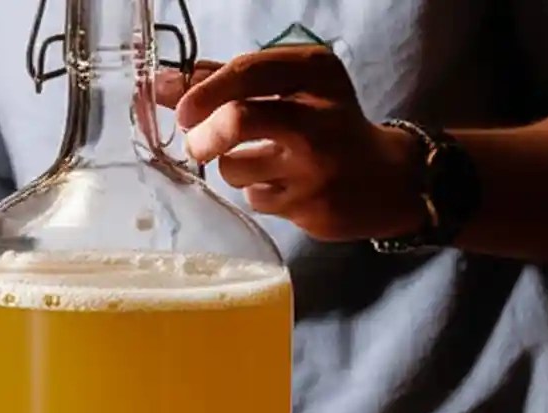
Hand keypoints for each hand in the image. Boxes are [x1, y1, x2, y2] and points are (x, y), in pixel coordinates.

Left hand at [173, 45, 423, 240]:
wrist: (385, 179)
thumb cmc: (324, 124)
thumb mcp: (289, 88)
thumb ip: (227, 82)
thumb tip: (163, 85)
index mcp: (316, 73)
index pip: (247, 72)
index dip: (203, 90)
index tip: (181, 108)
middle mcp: (320, 116)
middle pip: (236, 120)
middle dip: (202, 136)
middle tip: (196, 144)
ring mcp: (315, 166)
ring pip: (234, 167)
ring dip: (230, 166)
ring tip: (258, 162)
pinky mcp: (309, 206)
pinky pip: (253, 198)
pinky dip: (255, 192)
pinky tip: (282, 185)